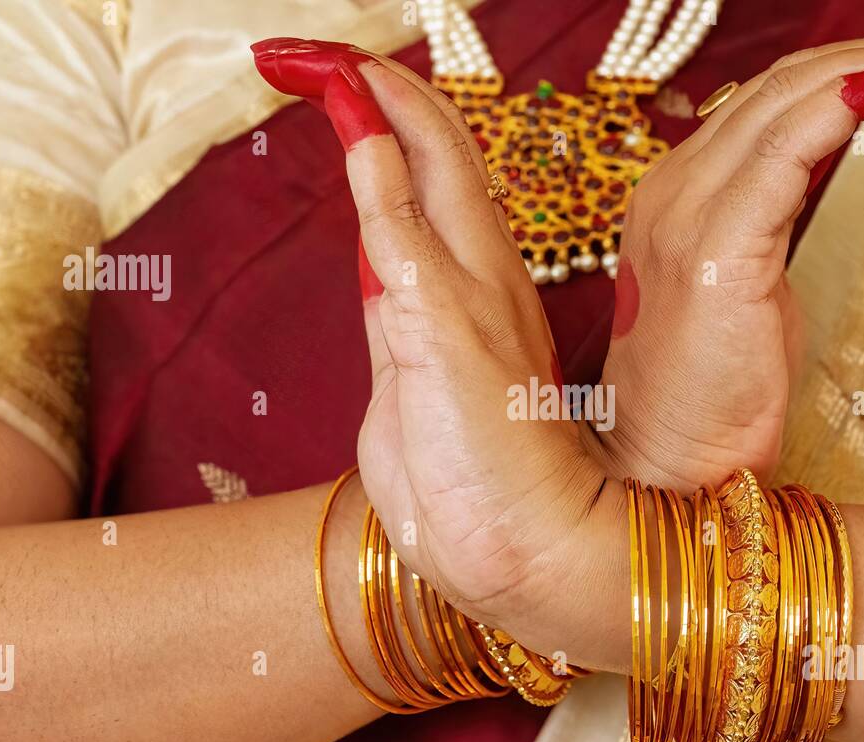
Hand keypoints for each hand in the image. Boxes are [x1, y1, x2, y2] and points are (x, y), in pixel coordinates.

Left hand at [254, 40, 623, 660]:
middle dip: (395, 103)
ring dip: (389, 119)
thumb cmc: (476, 500)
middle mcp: (486, 294)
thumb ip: (403, 337)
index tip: (356, 91)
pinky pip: (407, 248)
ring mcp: (471, 313)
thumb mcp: (425, 406)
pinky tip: (361, 136)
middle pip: (443, 172)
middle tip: (341, 54)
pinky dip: (383, 190)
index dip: (405, 139)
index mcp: (484, 310)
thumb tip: (380, 286)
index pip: (442, 202)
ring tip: (346, 63)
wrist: (523, 564)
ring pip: (431, 189)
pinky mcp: (448, 344)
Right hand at [598, 39, 863, 492]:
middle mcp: (670, 190)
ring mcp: (684, 213)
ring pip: (785, 102)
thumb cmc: (715, 392)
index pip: (763, 103)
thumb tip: (822, 160)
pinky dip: (847, 105)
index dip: (844, 74)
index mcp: (675, 195)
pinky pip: (788, 149)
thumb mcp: (752, 284)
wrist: (668, 464)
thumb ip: (774, 213)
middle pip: (777, 87)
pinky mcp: (714, 249)